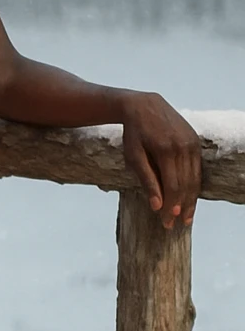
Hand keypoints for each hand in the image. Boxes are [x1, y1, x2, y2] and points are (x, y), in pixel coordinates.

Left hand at [118, 91, 202, 228]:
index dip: (170, 206)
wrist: (145, 106)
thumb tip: (156, 205)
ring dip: (190, 200)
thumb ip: (146, 180)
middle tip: (174, 225)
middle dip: (180, 207)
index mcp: (165, 150)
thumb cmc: (134, 133)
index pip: (172, 186)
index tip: (166, 222)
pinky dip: (194, 186)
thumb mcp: (133, 156)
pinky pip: (197, 169)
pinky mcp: (195, 142)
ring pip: (194, 179)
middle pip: (185, 185)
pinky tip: (190, 199)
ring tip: (186, 218)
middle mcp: (183, 146)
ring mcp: (192, 143)